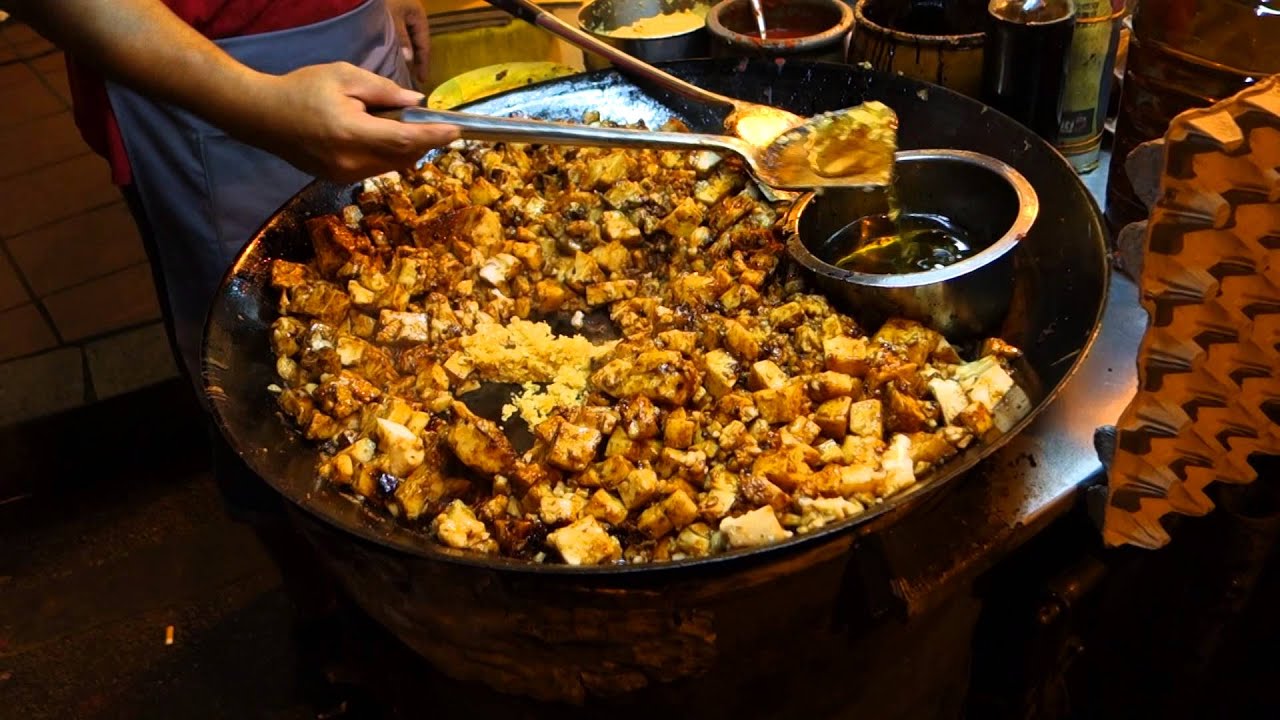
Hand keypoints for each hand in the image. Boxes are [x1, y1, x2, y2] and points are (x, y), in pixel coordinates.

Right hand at [237, 62, 458, 181]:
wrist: (262, 116)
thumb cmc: (302, 90)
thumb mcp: (344, 77)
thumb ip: (383, 91)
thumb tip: (415, 102)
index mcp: (352, 134)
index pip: (405, 141)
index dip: (434, 137)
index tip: (456, 130)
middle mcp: (351, 162)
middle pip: (403, 158)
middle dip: (422, 142)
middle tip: (429, 122)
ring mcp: (344, 175)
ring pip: (391, 166)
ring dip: (404, 149)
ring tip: (395, 124)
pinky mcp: (338, 180)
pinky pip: (375, 169)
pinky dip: (386, 155)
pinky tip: (377, 136)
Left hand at [386, 0, 430, 85]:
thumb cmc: (381, 2)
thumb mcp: (393, 20)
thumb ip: (401, 40)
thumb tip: (408, 60)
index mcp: (417, 14)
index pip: (424, 43)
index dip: (423, 62)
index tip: (422, 80)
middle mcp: (411, 16)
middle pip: (416, 43)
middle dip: (414, 61)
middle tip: (412, 80)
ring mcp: (400, 17)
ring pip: (406, 41)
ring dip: (404, 56)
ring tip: (402, 73)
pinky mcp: (388, 19)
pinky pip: (396, 38)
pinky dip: (395, 49)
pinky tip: (391, 60)